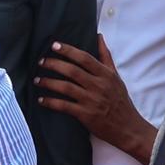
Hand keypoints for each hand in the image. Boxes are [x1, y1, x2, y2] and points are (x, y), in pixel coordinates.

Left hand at [33, 38, 155, 162]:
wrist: (128, 127)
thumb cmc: (120, 100)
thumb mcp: (116, 77)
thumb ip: (105, 57)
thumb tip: (98, 36)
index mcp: (106, 75)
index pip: (85, 58)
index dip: (68, 51)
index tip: (54, 45)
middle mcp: (98, 86)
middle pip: (72, 71)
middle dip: (54, 64)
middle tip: (40, 61)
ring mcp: (91, 100)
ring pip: (66, 87)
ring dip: (49, 83)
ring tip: (36, 80)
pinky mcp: (86, 115)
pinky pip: (64, 106)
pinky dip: (51, 102)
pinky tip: (41, 99)